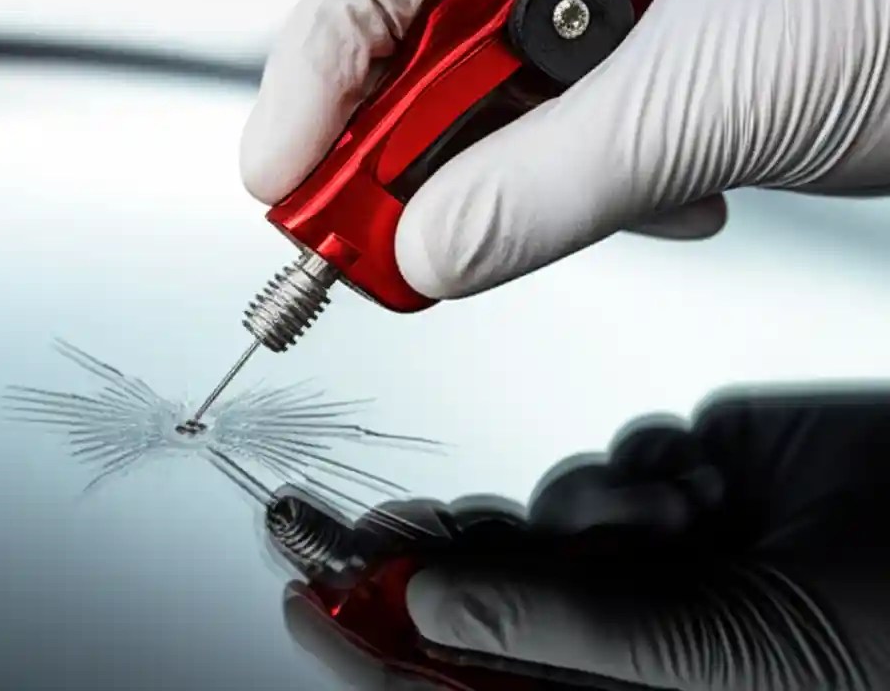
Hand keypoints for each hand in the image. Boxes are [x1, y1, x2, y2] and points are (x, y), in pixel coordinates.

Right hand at [241, 0, 889, 298]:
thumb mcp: (705, 98)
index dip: (314, 77)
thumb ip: (543, 186)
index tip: (281, 181)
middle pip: (423, 45)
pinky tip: (666, 195)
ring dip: (520, 184)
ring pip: (496, 105)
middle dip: (410, 155)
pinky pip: (571, 131)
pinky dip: (595, 187)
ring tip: (587, 213)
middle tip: (373, 243)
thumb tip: (427, 248)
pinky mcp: (653, 59)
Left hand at [277, 386, 889, 689]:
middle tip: (395, 523)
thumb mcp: (716, 656)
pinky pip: (597, 466)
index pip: (444, 685)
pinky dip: (637, 468)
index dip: (367, 646)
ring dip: (585, 510)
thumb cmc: (882, 640)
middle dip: (449, 559)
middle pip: (470, 598)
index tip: (304, 593)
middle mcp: (602, 640)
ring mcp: (632, 566)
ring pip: (529, 522)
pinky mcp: (665, 494)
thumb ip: (558, 630)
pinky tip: (712, 488)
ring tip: (684, 520)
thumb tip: (424, 611)